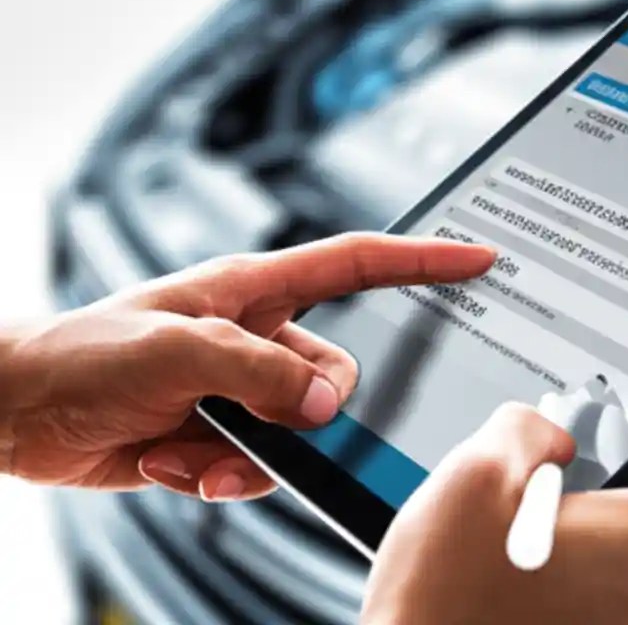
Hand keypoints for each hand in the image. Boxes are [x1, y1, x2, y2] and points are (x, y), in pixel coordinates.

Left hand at [0, 233, 493, 500]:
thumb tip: (324, 401)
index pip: (356, 264)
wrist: (17, 413)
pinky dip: (221, 476)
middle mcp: (255, 336)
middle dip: (302, 411)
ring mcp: (239, 388)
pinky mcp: (220, 434)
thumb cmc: (79, 354)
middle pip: (336, 373)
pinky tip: (172, 460)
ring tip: (188, 444)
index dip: (420, 259)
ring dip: (248, 453)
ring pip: (300, 431)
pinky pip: (261, 467)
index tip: (473, 259)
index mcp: (253, 291)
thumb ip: (261, 371)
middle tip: (252, 417)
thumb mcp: (178, 350)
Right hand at [361, 404, 627, 624]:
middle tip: (567, 485)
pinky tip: (532, 587)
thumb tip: (553, 433)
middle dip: (626, 497)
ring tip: (535, 546)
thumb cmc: (439, 602)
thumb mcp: (474, 473)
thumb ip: (533, 425)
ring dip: (602, 554)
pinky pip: (620, 615)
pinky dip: (589, 596)